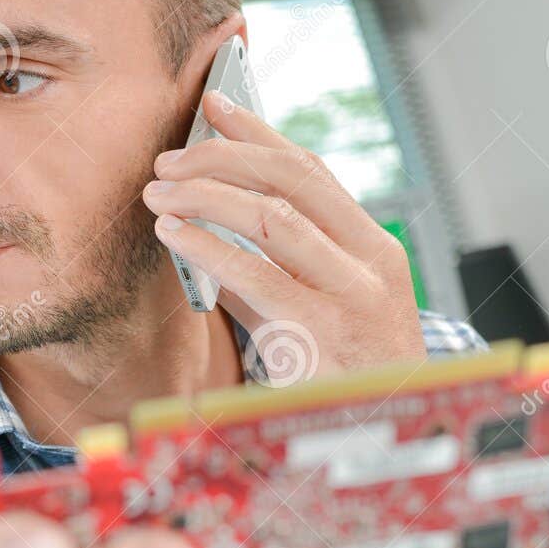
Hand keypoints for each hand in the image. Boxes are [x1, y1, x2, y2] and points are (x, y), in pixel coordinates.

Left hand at [143, 89, 426, 383]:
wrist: (390, 442)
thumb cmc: (346, 382)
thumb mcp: (321, 314)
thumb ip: (274, 272)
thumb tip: (207, 231)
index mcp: (375, 249)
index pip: (314, 171)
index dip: (260, 133)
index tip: (216, 105)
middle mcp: (371, 263)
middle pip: (292, 179)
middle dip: (223, 158)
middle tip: (169, 159)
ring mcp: (352, 296)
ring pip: (272, 216)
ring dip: (206, 195)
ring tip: (159, 192)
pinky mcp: (322, 333)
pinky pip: (256, 274)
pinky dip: (208, 244)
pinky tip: (173, 233)